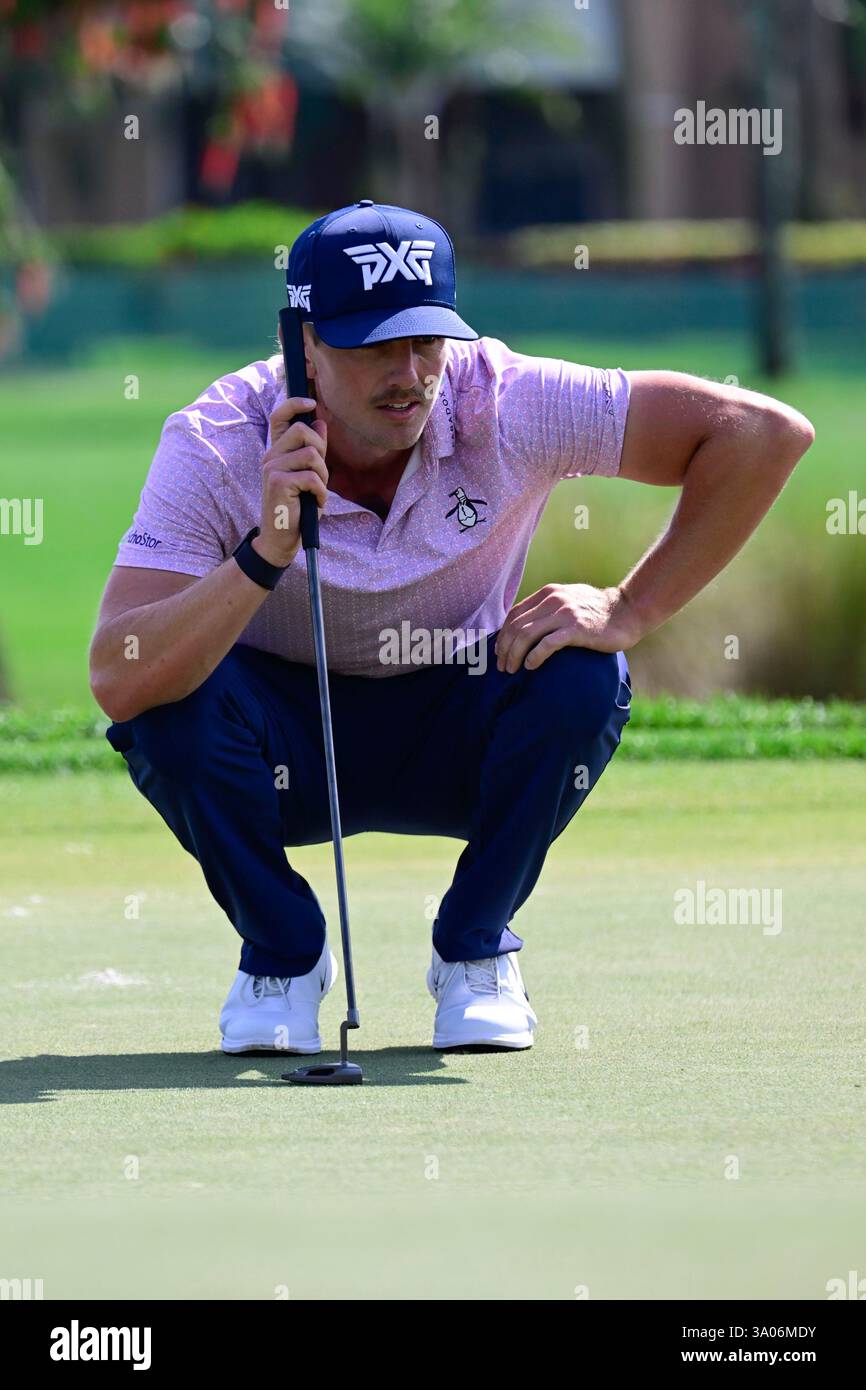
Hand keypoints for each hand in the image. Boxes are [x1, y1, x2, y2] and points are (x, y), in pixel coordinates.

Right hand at [254, 396, 327, 566]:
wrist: (282, 540)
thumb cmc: (297, 509)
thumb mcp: (310, 477)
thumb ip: (314, 451)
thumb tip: (320, 423)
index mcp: (277, 452)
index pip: (280, 416)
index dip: (294, 404)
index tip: (311, 402)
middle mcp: (271, 456)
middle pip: (303, 431)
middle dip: (321, 451)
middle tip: (321, 477)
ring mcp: (272, 468)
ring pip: (311, 455)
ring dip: (323, 477)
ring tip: (317, 493)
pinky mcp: (278, 482)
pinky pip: (312, 477)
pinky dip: (321, 493)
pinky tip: (315, 504)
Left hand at [494, 582, 641, 672]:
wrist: (628, 610)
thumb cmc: (597, 611)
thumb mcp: (568, 601)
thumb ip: (548, 609)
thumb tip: (526, 627)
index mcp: (548, 594)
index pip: (514, 614)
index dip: (502, 635)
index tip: (500, 652)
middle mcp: (553, 601)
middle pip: (516, 626)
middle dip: (504, 649)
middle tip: (502, 667)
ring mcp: (565, 614)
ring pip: (526, 635)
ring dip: (514, 655)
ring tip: (512, 670)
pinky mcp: (577, 630)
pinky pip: (547, 644)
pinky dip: (534, 656)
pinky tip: (530, 666)